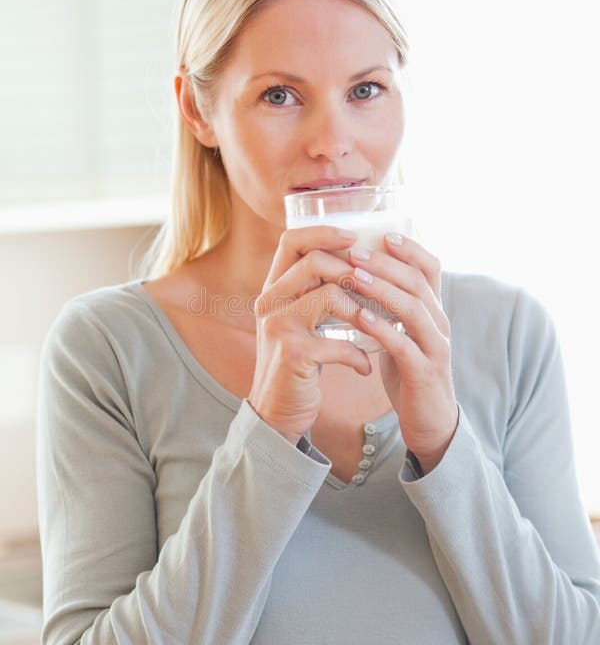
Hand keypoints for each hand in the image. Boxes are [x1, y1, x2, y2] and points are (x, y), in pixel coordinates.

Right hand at [248, 226, 371, 443]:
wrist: (276, 412)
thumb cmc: (297, 364)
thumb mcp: (298, 322)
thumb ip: (313, 293)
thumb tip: (358, 263)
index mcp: (272, 289)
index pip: (291, 241)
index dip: (324, 232)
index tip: (354, 237)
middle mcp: (269, 302)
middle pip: (314, 261)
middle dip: (353, 271)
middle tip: (375, 289)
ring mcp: (278, 327)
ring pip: (330, 295)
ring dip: (361, 311)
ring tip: (373, 327)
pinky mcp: (293, 354)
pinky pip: (339, 342)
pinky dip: (358, 355)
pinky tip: (364, 367)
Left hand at [348, 234, 458, 472]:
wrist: (431, 425)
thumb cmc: (411, 376)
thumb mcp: (404, 336)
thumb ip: (392, 310)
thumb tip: (364, 279)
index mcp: (434, 312)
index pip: (431, 269)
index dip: (410, 249)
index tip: (384, 233)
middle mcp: (440, 324)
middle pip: (418, 282)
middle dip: (387, 263)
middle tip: (356, 250)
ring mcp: (435, 348)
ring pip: (413, 309)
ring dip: (383, 289)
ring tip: (355, 275)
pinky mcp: (425, 373)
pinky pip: (403, 344)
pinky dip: (382, 328)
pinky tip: (359, 317)